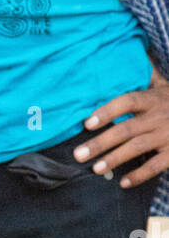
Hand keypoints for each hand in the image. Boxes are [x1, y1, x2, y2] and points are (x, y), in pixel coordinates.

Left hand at [73, 63, 168, 187]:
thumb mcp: (163, 86)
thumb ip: (145, 78)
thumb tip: (129, 55)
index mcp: (153, 98)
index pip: (127, 101)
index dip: (107, 111)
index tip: (86, 123)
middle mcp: (159, 116)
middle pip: (126, 129)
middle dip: (100, 143)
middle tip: (78, 155)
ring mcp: (167, 135)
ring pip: (137, 147)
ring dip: (114, 159)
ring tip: (95, 168)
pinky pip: (155, 166)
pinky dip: (139, 175)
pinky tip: (123, 183)